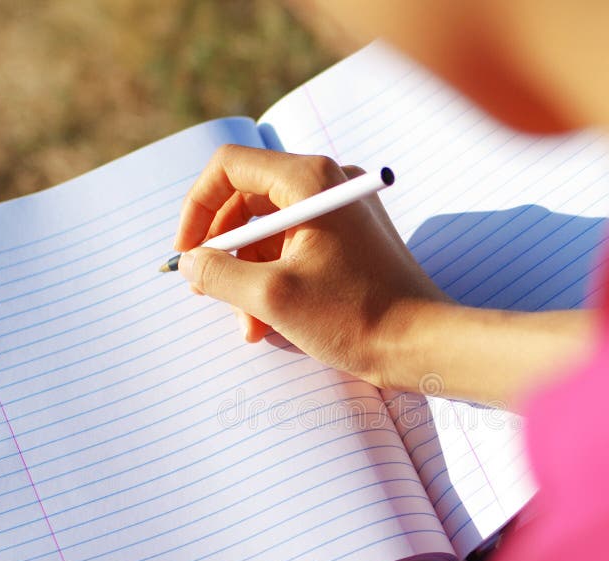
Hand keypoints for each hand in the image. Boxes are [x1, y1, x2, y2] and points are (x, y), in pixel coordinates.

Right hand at [173, 145, 449, 387]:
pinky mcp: (349, 241)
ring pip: (270, 234)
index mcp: (309, 180)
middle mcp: (327, 185)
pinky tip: (267, 323)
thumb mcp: (272, 296)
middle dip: (225, 253)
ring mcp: (341, 213)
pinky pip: (296, 250)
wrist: (422, 343)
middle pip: (248, 202)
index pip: (229, 168)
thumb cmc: (356, 317)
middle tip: (208, 291)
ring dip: (249, 277)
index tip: (187, 252)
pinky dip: (275, 281)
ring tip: (247, 325)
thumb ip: (218, 273)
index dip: (197, 208)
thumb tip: (190, 261)